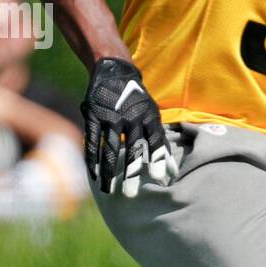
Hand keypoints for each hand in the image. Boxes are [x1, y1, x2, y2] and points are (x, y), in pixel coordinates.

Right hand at [81, 57, 177, 196]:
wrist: (114, 71)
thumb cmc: (138, 101)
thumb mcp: (153, 116)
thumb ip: (161, 143)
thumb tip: (173, 172)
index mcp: (149, 117)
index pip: (156, 141)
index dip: (158, 159)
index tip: (159, 178)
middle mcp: (131, 117)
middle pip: (133, 149)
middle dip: (132, 173)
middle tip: (131, 194)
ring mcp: (110, 116)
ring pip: (110, 149)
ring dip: (109, 172)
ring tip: (109, 191)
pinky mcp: (93, 116)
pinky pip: (92, 142)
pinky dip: (92, 159)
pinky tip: (94, 175)